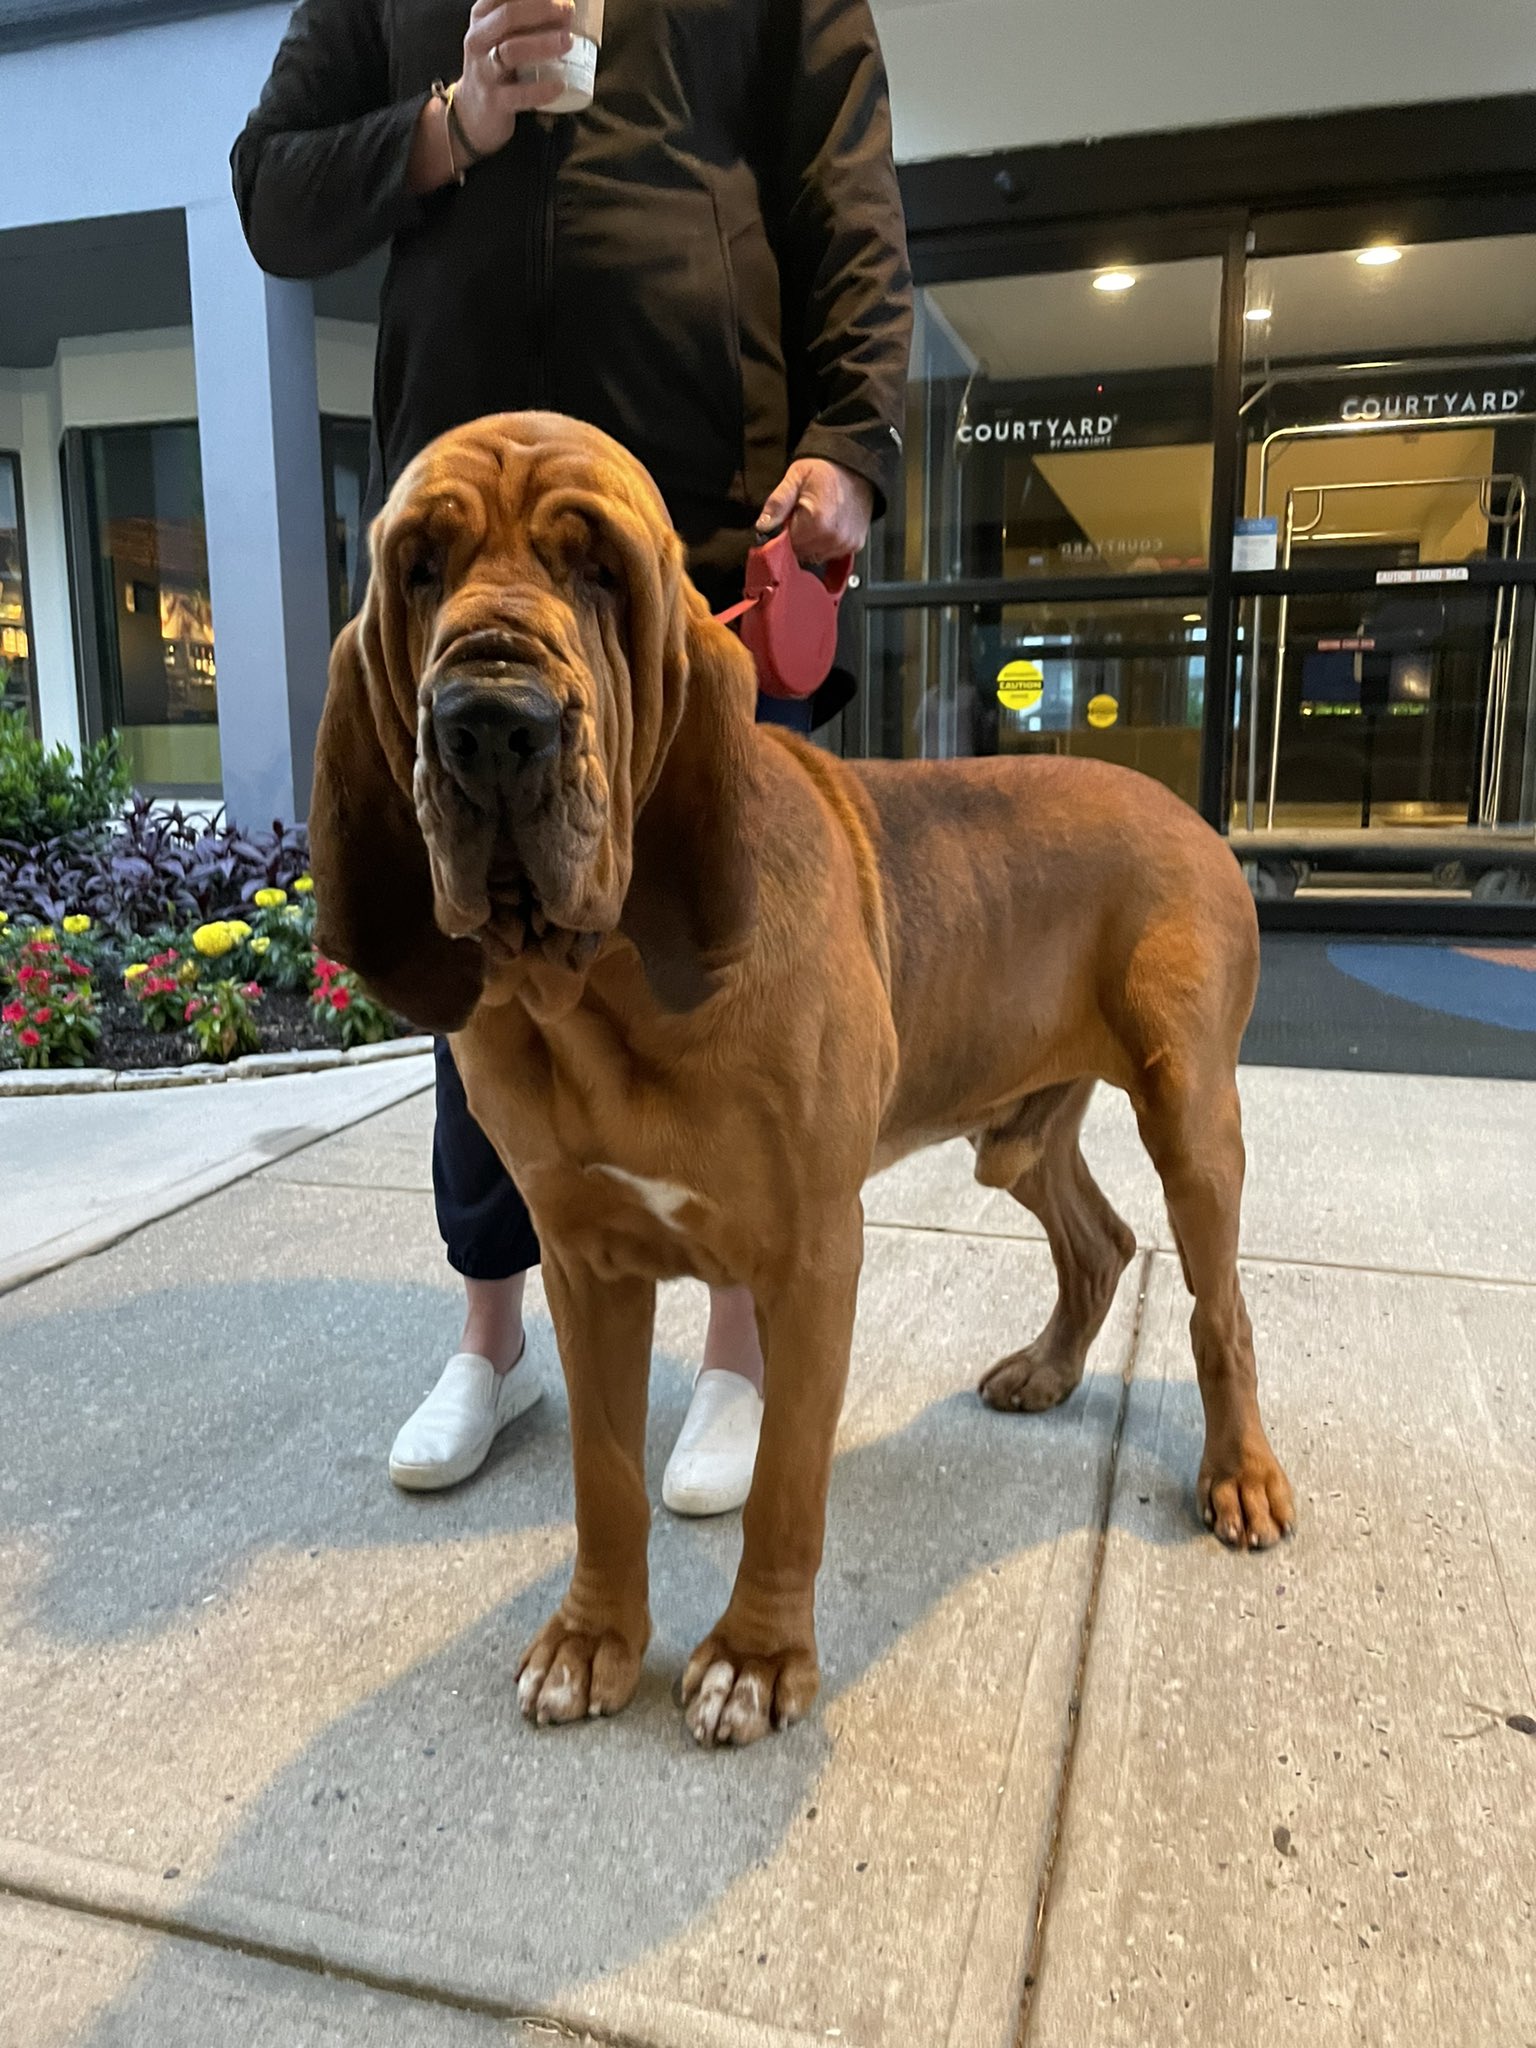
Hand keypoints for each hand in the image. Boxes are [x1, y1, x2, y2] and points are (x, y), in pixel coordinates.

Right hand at [454, 0, 574, 156]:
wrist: (472, 112)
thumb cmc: (494, 65)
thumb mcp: (499, 35)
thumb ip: (521, 19)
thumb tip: (564, 7)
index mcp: (481, 18)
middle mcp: (479, 40)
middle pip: (508, 16)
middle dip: (541, 10)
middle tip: (568, 11)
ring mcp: (485, 71)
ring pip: (511, 51)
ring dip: (542, 44)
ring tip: (568, 41)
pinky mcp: (494, 101)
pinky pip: (519, 94)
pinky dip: (541, 90)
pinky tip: (560, 85)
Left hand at [758, 459, 873, 563]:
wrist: (855, 466)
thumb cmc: (826, 469)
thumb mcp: (795, 478)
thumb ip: (777, 503)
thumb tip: (763, 525)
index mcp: (817, 522)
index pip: (787, 544)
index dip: (783, 531)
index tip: (789, 517)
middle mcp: (834, 537)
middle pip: (801, 553)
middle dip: (797, 537)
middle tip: (803, 514)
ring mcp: (846, 543)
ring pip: (815, 556)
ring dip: (811, 542)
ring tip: (817, 519)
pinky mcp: (855, 545)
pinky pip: (831, 554)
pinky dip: (826, 543)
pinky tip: (828, 526)